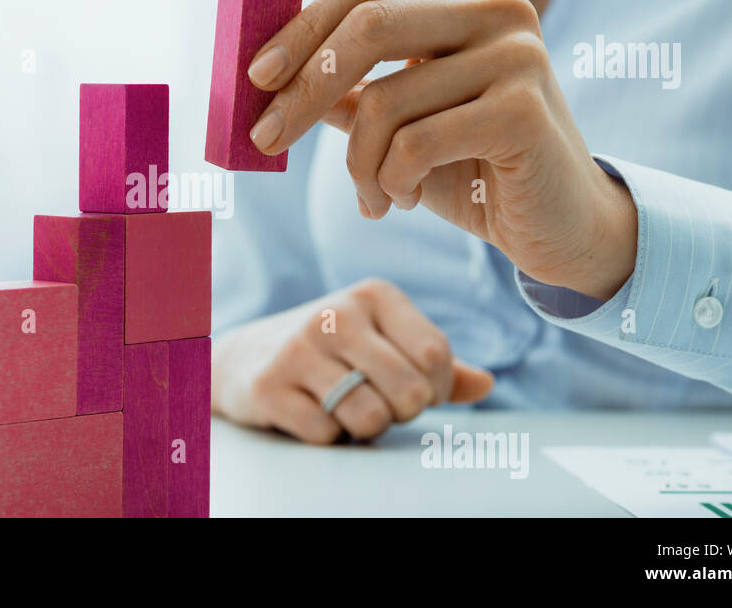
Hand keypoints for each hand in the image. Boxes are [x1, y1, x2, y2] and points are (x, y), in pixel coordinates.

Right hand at [212, 278, 493, 443]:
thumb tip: (485, 384)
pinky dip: (329, 436)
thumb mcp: (383, 340)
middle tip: (381, 404)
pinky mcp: (269, 385)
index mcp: (373, 295)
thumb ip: (436, 363)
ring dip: (367, 428)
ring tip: (349, 410)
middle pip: (409, 390)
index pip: (435, 355)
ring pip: (370, 416)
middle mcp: (335, 315)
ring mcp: (298, 349)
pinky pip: (326, 433)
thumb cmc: (332, 351)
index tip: (417, 391)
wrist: (245, 356)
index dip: (437, 388)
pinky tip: (313, 413)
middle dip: (404, 412)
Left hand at [246, 0, 636, 299]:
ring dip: (357, 166)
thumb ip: (349, 91)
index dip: (303, 25)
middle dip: (303, 88)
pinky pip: (412, 145)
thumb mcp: (399, 123)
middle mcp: (499, 8)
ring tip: (372, 197)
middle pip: (367, 26)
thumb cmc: (473, 169)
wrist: (557, 227)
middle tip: (266, 138)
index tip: (256, 76)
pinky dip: (389, 183)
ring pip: (383, 102)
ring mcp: (517, 55)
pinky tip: (399, 202)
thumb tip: (270, 73)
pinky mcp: (523, 110)